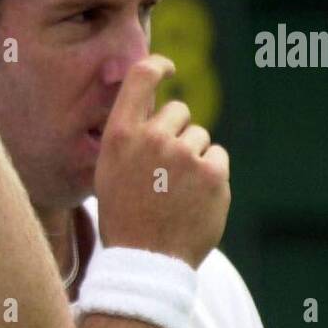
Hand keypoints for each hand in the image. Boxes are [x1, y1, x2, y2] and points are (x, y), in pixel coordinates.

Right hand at [94, 55, 230, 268]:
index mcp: (120, 135)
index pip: (141, 77)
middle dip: (176, 133)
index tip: (168, 68)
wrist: (144, 262)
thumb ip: (130, 137)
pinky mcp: (213, 174)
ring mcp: (185, 155)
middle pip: (178, 111)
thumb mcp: (109, 171)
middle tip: (164, 170)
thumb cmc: (124, 217)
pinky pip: (218, 157)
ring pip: (200, 137)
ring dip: (193, 157)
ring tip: (176, 191)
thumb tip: (158, 111)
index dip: (158, 66)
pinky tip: (193, 199)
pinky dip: (211, 175)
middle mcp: (152, 138)